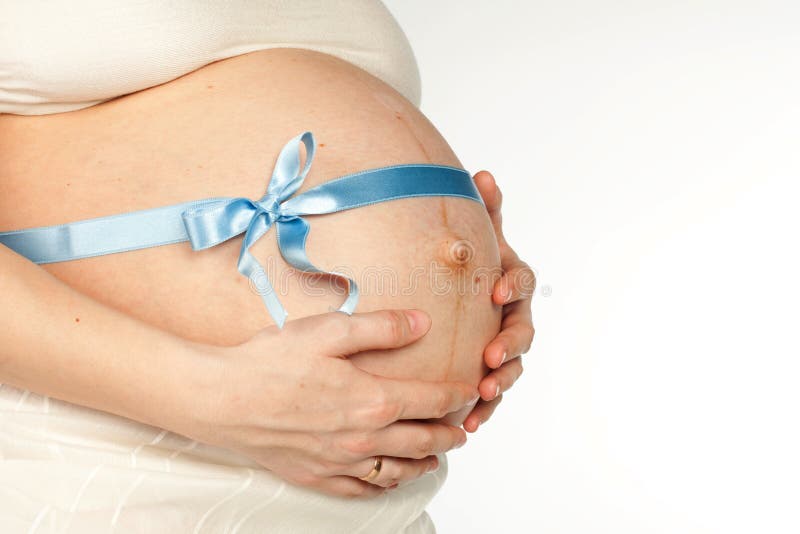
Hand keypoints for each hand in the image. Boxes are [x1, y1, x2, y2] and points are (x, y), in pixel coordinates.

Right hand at [174, 309, 478, 497]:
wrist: (221, 400)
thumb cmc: (269, 362)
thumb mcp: (329, 330)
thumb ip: (381, 327)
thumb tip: (422, 322)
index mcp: (372, 399)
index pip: (431, 400)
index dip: (456, 395)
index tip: (469, 390)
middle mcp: (364, 438)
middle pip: (423, 440)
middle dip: (449, 434)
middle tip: (463, 429)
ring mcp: (342, 462)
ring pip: (399, 470)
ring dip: (425, 462)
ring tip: (436, 455)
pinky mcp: (318, 477)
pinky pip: (364, 490)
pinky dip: (386, 485)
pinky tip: (390, 478)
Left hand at [462, 170, 535, 432]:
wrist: (455, 299)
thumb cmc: (466, 268)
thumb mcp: (473, 240)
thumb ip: (483, 213)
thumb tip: (483, 174)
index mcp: (510, 281)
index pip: (520, 282)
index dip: (512, 286)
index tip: (495, 292)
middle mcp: (513, 315)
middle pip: (523, 330)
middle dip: (509, 344)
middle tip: (491, 355)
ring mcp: (505, 346)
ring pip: (512, 365)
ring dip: (501, 380)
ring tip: (483, 392)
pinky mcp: (491, 371)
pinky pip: (493, 391)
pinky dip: (486, 406)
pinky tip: (471, 422)